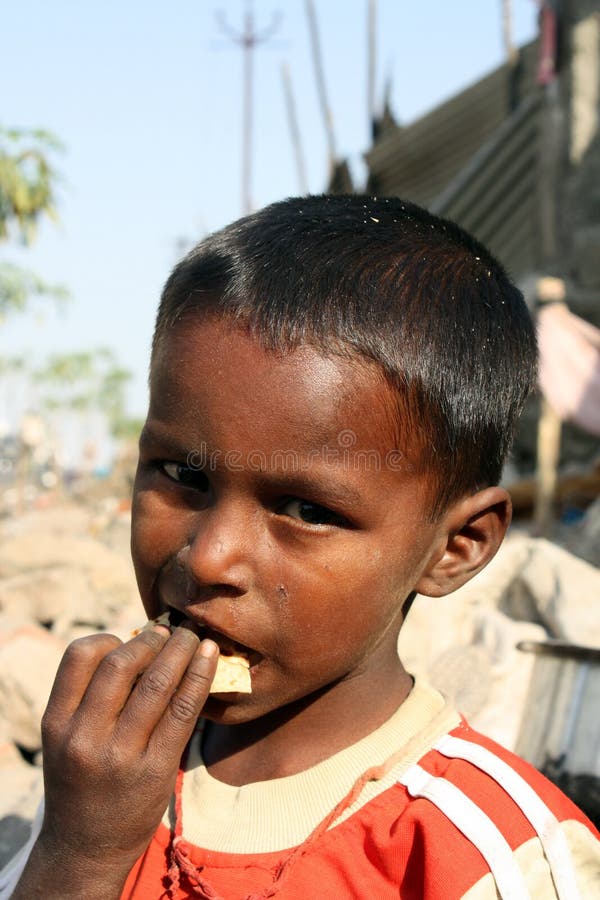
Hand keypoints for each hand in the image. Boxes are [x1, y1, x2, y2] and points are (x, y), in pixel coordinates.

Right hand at [13, 626, 217, 898]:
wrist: (87, 846)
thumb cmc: (83, 779)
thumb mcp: (68, 738)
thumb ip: (91, 696)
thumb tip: (143, 641)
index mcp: (57, 723)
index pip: (80, 656)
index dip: (110, 637)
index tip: (132, 636)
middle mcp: (84, 738)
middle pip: (122, 664)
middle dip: (153, 639)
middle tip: (172, 631)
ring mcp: (121, 756)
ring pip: (157, 683)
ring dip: (180, 650)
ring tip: (193, 638)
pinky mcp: (156, 770)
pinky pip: (184, 710)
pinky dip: (200, 676)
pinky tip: (209, 656)